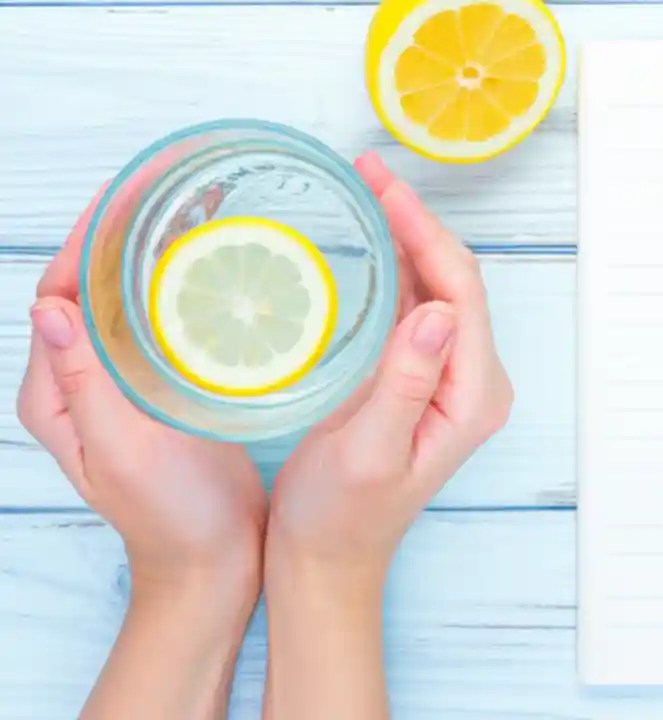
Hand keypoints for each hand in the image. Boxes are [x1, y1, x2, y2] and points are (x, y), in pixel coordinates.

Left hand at [15, 189, 265, 718]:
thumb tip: (53, 305)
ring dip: (159, 247)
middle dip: (128, 226)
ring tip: (201, 203)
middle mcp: (84, 380)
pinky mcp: (165, 390)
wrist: (213, 564)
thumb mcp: (124, 449)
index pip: (61, 291)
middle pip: (96, 283)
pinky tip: (220, 264)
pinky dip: (186, 282)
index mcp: (58, 392)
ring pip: (132, 296)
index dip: (90, 236)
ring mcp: (125, 384)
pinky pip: (165, 321)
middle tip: (174, 181)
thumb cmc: (171, 517)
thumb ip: (85, 382)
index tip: (128, 191)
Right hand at [262, 151, 512, 717]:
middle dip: (418, 220)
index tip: (383, 185)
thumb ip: (405, 382)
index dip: (426, 231)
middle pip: (456, 281)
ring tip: (368, 188)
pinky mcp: (423, 380)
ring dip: (409, 236)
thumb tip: (436, 310)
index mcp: (471, 395)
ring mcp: (450, 379)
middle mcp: (473, 382)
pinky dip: (400, 266)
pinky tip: (372, 240)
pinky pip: (419, 308)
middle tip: (368, 170)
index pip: (461, 292)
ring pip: (439, 288)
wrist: (328, 560)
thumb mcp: (368, 451)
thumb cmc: (341, 517)